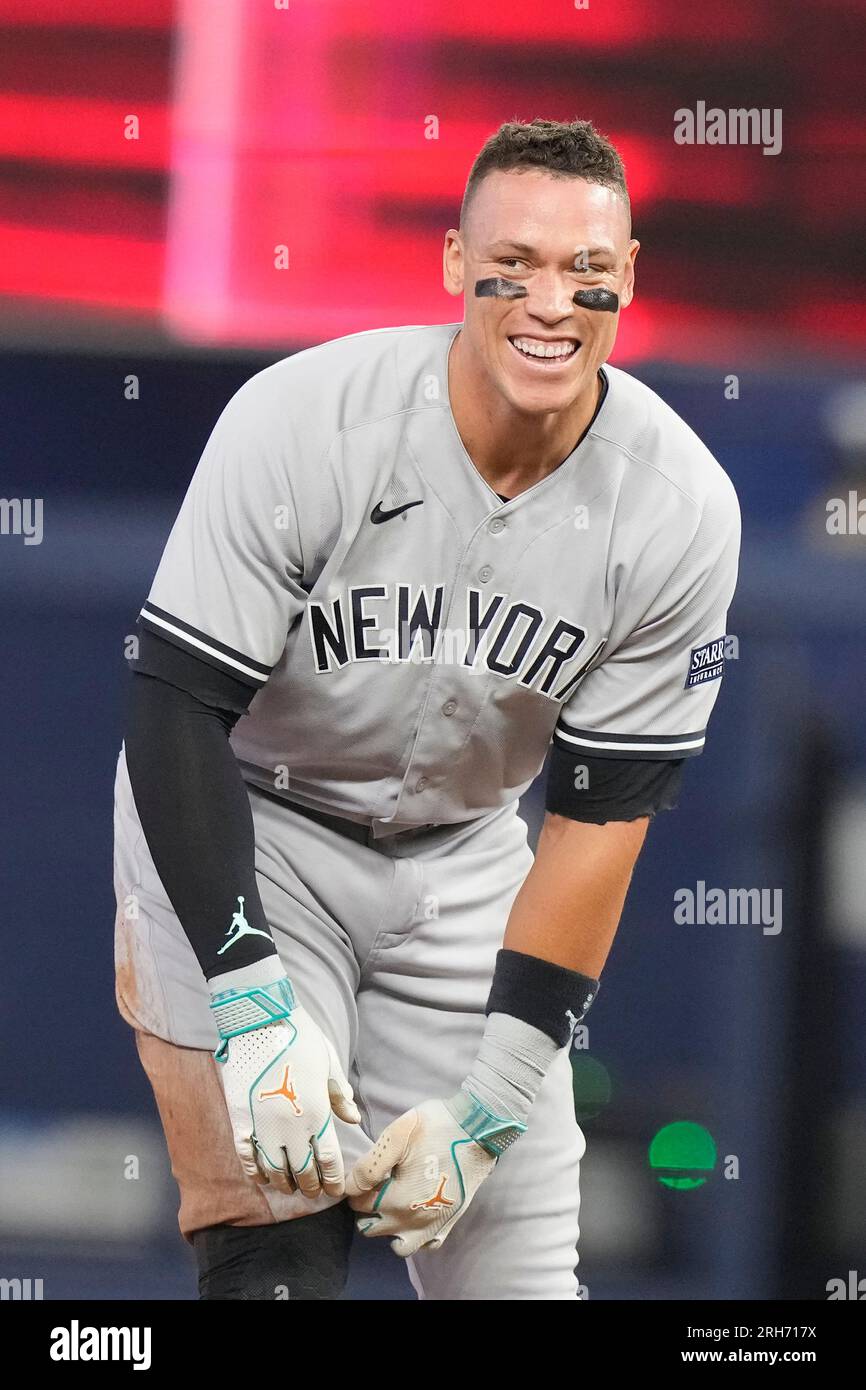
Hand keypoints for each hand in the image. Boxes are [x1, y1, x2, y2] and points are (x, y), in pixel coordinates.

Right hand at [212, 977, 360, 1197]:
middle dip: (309, 1185)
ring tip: (289, 1188)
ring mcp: (262, 1125)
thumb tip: (353, 1119)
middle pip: (302, 1170)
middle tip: (313, 1192)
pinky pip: (247, 1155)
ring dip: (283, 1182)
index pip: (327, 1160)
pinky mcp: (240, 1119)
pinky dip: (255, 1171)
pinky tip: (261, 1178)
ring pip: (274, 1169)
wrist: (259, 1020)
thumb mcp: (328, 1063)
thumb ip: (340, 1095)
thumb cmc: (300, 1037)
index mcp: (317, 1112)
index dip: (332, 1180)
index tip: (335, 1191)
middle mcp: (290, 1126)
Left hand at [345, 1092, 522, 1256]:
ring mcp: (431, 1227)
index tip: (363, 1172)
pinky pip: (426, 1246)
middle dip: (367, 1209)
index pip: (357, 1203)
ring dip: (389, 1229)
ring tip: (393, 1203)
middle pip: (370, 1228)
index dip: (355, 1186)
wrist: (479, 1129)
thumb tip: (350, 1186)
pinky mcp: (448, 1225)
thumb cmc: (437, 1127)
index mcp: (395, 1199)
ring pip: (397, 1245)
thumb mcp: (397, 1135)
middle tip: (377, 1185)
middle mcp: (411, 1222)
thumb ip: (370, 1165)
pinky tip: (417, 1213)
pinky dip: (416, 1235)